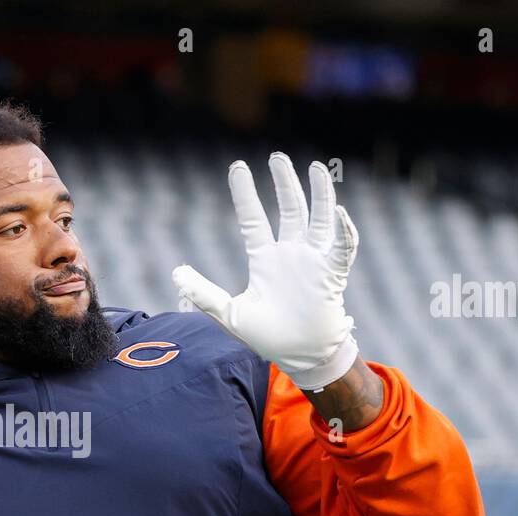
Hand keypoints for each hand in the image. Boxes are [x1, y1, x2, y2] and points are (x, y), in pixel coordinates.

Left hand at [172, 153, 359, 389]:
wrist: (300, 356)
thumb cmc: (268, 336)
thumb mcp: (228, 314)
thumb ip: (203, 293)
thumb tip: (174, 274)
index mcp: (265, 259)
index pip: (253, 218)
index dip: (245, 194)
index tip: (237, 167)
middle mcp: (290, 253)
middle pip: (288, 209)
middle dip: (283, 183)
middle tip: (277, 157)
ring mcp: (313, 261)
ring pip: (317, 218)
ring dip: (318, 193)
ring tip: (316, 167)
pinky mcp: (332, 274)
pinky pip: (342, 247)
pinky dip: (343, 230)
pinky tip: (337, 210)